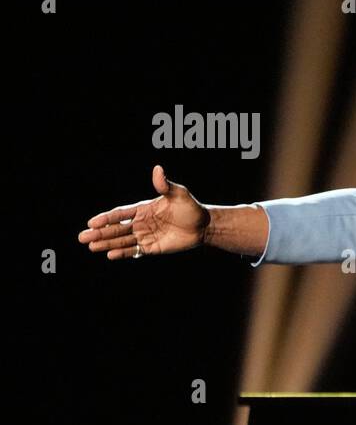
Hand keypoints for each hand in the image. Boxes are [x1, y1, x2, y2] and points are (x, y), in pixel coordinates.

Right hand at [78, 165, 210, 259]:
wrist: (203, 226)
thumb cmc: (190, 208)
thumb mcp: (179, 194)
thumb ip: (165, 185)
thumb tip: (157, 169)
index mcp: (142, 209)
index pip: (120, 214)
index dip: (106, 218)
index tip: (92, 222)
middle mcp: (140, 223)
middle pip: (116, 229)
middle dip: (99, 233)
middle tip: (82, 238)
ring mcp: (145, 236)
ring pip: (122, 240)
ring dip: (106, 243)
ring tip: (91, 247)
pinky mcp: (152, 248)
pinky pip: (134, 251)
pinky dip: (122, 253)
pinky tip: (109, 255)